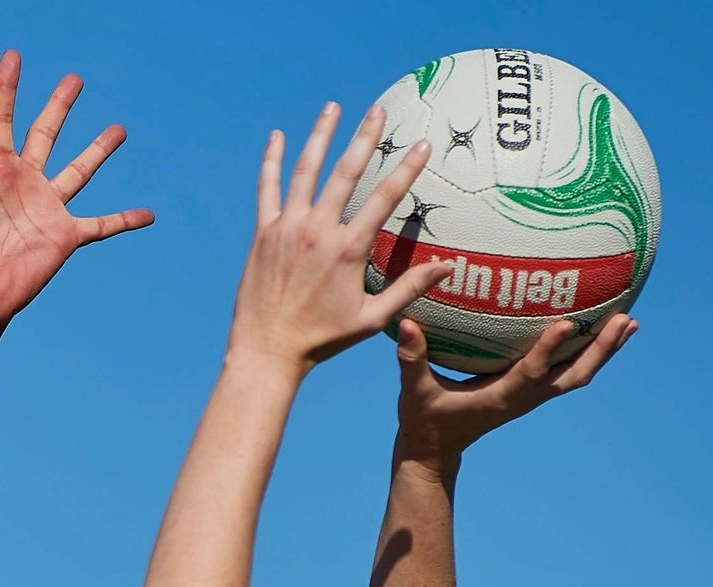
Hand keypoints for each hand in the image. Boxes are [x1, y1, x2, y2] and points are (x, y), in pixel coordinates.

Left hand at [0, 50, 151, 334]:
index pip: (0, 119)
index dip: (6, 88)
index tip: (13, 56)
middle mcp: (24, 183)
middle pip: (45, 134)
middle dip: (59, 105)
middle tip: (74, 79)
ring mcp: (46, 208)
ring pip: (79, 171)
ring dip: (98, 150)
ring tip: (119, 129)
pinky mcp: (64, 237)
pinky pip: (101, 225)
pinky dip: (124, 220)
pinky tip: (147, 214)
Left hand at [229, 103, 447, 370]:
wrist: (267, 351)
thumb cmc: (322, 339)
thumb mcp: (372, 319)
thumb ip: (409, 288)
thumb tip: (449, 267)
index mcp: (348, 249)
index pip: (385, 198)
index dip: (407, 168)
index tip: (423, 144)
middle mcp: (317, 231)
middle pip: (346, 172)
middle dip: (365, 137)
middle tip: (378, 109)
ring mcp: (287, 229)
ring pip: (305, 171)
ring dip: (321, 136)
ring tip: (333, 108)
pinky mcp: (263, 233)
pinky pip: (267, 189)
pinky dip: (271, 161)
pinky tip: (277, 137)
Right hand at [391, 313, 638, 464]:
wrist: (434, 451)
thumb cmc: (423, 419)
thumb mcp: (414, 392)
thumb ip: (411, 359)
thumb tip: (407, 321)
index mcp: (499, 399)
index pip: (530, 373)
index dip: (549, 349)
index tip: (567, 323)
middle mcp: (524, 399)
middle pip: (574, 376)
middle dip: (601, 350)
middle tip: (624, 319)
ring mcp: (531, 398)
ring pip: (578, 375)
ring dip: (604, 351)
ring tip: (628, 322)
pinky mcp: (530, 393)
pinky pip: (567, 372)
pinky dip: (588, 353)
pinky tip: (597, 328)